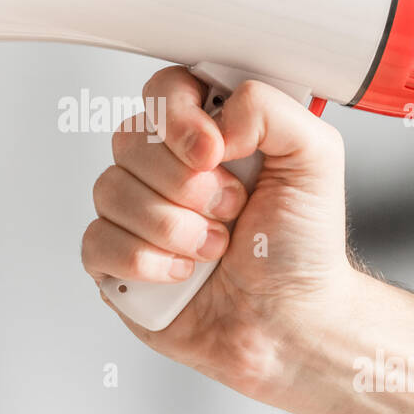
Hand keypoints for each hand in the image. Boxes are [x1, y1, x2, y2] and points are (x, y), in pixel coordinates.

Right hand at [81, 66, 364, 406]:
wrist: (292, 323)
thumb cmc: (302, 248)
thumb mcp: (316, 158)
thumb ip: (271, 108)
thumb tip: (215, 119)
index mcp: (208, 133)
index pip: (164, 90)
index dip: (179, 118)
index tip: (216, 151)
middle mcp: (166, 167)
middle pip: (129, 138)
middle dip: (188, 185)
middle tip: (231, 209)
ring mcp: (135, 213)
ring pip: (110, 189)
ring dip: (174, 228)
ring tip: (214, 248)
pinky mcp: (115, 261)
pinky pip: (97, 241)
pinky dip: (147, 261)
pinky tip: (182, 274)